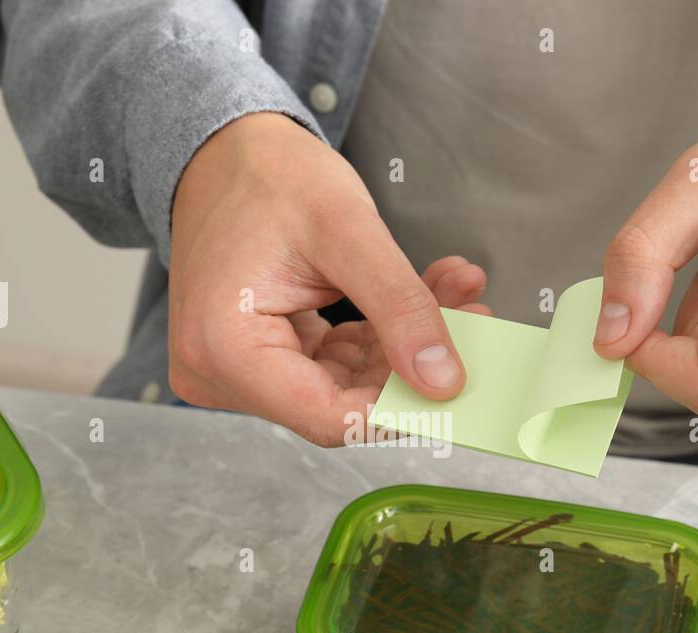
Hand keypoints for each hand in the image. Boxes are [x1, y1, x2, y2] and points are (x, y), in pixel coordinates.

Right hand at [167, 112, 486, 445]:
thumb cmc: (268, 175)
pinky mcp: (266, 357)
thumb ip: (399, 307)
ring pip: (347, 384)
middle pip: (341, 404)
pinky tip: (427, 296)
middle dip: (413, 367)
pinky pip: (337, 364)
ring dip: (406, 344)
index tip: (460, 381)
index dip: (400, 409)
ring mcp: (242, 369)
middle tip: (474, 319)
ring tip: (457, 293)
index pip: (328, 417)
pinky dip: (384, 334)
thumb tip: (444, 381)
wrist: (227, 151)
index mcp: (224, 348)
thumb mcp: (346, 230)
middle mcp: (222, 372)